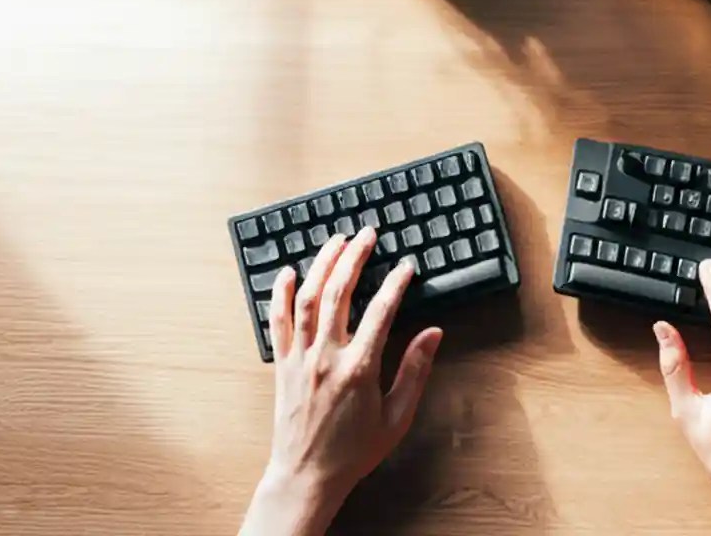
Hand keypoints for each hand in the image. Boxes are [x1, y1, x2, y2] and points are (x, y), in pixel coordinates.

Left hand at [240, 227, 443, 535]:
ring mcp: (300, 358)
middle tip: (367, 234)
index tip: (406, 266)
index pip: (381, 312)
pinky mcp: (282, 365)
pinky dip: (281, 293)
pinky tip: (288, 272)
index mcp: (358, 369)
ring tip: (335, 241)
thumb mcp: (396, 416)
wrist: (307, 475)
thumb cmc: (354, 450)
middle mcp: (326, 357)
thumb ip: (414, 371)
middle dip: (354, 257)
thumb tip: (432, 334)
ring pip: (307, 299)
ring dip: (321, 265)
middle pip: (339, 293)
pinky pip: (278, 321)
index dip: (395, 283)